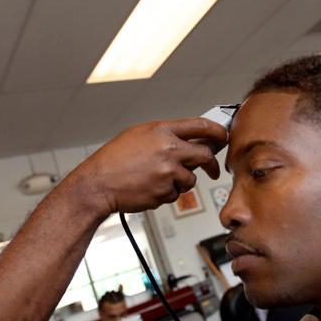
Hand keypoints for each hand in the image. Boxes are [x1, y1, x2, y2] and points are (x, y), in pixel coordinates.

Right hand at [72, 118, 227, 215]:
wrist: (97, 184)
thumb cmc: (114, 160)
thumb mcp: (138, 135)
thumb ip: (165, 135)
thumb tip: (190, 140)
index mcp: (162, 131)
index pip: (201, 126)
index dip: (218, 132)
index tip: (223, 137)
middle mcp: (168, 149)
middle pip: (205, 155)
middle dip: (212, 164)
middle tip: (213, 169)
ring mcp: (168, 172)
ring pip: (191, 179)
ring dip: (181, 181)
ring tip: (158, 178)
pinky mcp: (165, 192)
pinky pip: (176, 194)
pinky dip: (167, 193)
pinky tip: (149, 187)